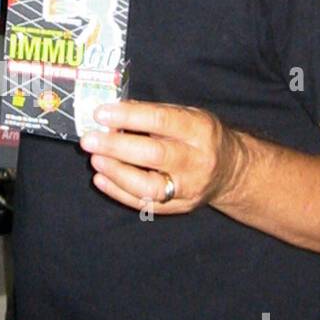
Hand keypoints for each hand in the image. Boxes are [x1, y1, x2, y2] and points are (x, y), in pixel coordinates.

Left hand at [79, 100, 244, 214]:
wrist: (231, 170)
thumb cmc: (201, 136)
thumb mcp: (187, 115)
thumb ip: (154, 113)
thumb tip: (114, 111)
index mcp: (199, 129)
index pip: (161, 120)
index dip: (129, 117)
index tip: (101, 113)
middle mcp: (197, 160)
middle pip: (154, 155)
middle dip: (116, 147)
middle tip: (89, 140)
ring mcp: (188, 187)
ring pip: (149, 186)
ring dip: (117, 173)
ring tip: (95, 160)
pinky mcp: (179, 207)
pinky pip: (146, 204)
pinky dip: (119, 192)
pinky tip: (101, 179)